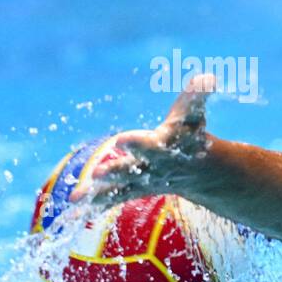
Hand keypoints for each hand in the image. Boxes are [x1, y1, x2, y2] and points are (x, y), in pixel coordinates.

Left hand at [71, 73, 217, 207]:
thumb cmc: (192, 136)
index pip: (151, 146)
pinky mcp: (133, 189)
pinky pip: (113, 197)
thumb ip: (197, 97)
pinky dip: (94, 202)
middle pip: (133, 170)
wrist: (201, 173)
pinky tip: (74, 204)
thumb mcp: (193, 117)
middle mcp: (154, 168)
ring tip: (78, 196)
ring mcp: (143, 181)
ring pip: (120, 187)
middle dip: (116, 171)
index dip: (136, 143)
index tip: (120, 140)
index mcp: (165, 148)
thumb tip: (208, 77)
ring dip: (101, 190)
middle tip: (97, 172)